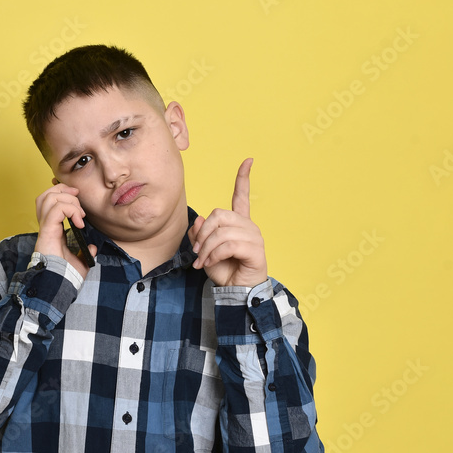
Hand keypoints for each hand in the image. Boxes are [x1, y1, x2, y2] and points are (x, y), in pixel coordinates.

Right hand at [34, 183, 96, 277]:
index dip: (62, 192)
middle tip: (78, 197)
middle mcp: (46, 226)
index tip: (77, 196)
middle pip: (46, 195)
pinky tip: (79, 222)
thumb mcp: (79, 261)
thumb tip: (92, 247)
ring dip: (68, 200)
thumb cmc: (65, 275)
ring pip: (49, 198)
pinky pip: (56, 209)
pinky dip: (70, 210)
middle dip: (64, 190)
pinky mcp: (47, 231)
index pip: (49, 201)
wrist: (59, 284)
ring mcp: (45, 228)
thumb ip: (85, 252)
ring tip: (79, 214)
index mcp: (52, 229)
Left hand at [188, 158, 267, 287]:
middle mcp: (248, 225)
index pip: (241, 196)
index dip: (243, 178)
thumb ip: (200, 233)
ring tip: (202, 261)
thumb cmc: (223, 269)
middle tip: (197, 251)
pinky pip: (229, 244)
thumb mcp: (204, 250)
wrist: (234, 291)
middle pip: (219, 214)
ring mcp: (254, 236)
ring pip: (221, 231)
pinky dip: (214, 255)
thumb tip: (199, 220)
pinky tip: (210, 263)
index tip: (248, 161)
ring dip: (206, 248)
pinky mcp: (256, 250)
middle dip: (203, 233)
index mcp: (238, 222)